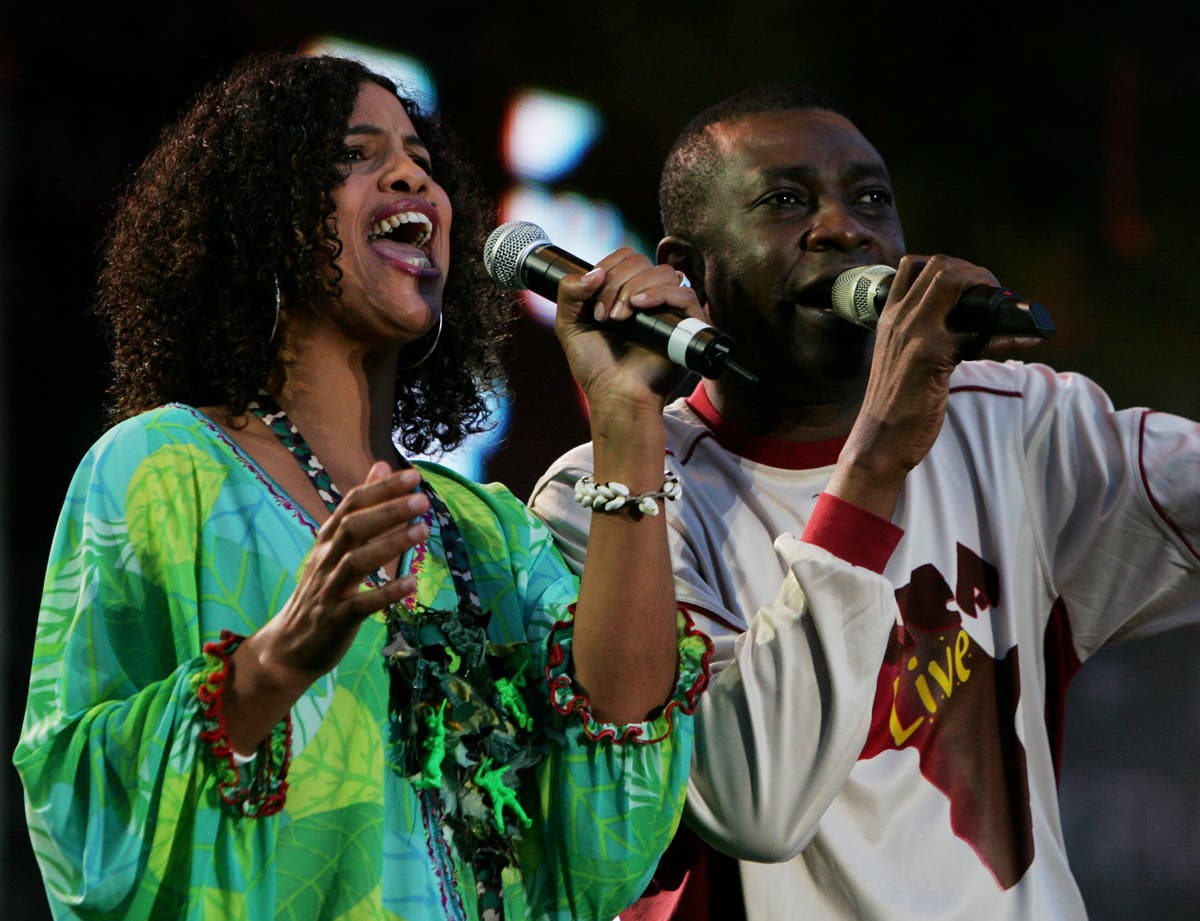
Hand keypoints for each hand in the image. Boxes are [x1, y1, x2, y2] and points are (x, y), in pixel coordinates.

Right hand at [245, 462, 429, 690]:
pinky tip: (411, 583)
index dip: (381, 490)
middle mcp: (325, 560)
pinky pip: (361, 605)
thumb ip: (361, 507)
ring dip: (390, 545)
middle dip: (387, 512)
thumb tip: (382, 465)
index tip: (413, 476)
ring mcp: (328, 590)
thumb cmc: (321, 589)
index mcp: (327, 540)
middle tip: (421, 501)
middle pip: (353, 528)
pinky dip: (386, 593)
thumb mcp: (336, 545)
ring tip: (422, 532)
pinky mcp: (335, 619)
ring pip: (356, 562)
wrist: (288, 646)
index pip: (351, 506)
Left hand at [553, 247, 701, 412]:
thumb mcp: (569, 324)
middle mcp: (650, 297)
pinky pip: (684, 292)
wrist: (614, 395)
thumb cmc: (595, 367)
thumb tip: (596, 272)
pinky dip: (658, 293)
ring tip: (619, 319)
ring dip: (633, 289)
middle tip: (604, 317)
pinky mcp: (688, 325)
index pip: (625, 257)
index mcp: (625, 292)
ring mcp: (669, 309)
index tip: (593, 302)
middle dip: (615, 283)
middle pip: (640, 261)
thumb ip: (569, 291)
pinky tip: (638, 307)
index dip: (607, 268)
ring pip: (661, 272)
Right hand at [829, 254, 1002, 515]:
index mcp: (889, 317)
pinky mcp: (932, 355)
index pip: (915, 266)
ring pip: (952, 282)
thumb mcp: (901, 358)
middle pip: (940, 266)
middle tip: (995, 296)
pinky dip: (1009, 334)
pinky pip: (979, 333)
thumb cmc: (893, 403)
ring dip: (987, 288)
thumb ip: (924, 336)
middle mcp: (899, 319)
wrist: (879, 439)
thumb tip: (971, 328)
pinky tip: (1027, 338)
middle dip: (975, 273)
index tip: (973, 288)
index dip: (951, 266)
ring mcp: (914, 334)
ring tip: (1007, 309)